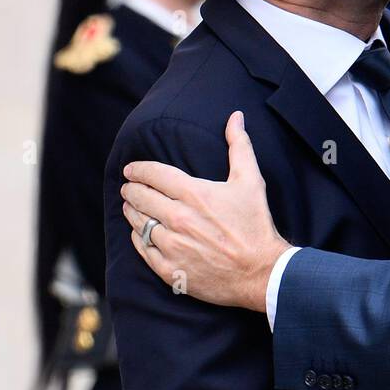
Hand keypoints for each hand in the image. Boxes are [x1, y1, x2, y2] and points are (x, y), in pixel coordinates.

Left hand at [120, 110, 289, 313]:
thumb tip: (235, 117)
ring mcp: (172, 245)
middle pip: (141, 197)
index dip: (138, 169)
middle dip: (132, 189)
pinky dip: (138, 238)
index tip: (131, 169)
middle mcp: (178, 219)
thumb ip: (239, 146)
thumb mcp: (251, 181)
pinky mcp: (170, 269)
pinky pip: (143, 249)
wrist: (260, 272)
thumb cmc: (255, 225)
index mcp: (194, 194)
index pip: (154, 174)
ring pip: (138, 223)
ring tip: (131, 206)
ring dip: (132, 212)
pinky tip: (139, 233)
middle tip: (128, 187)